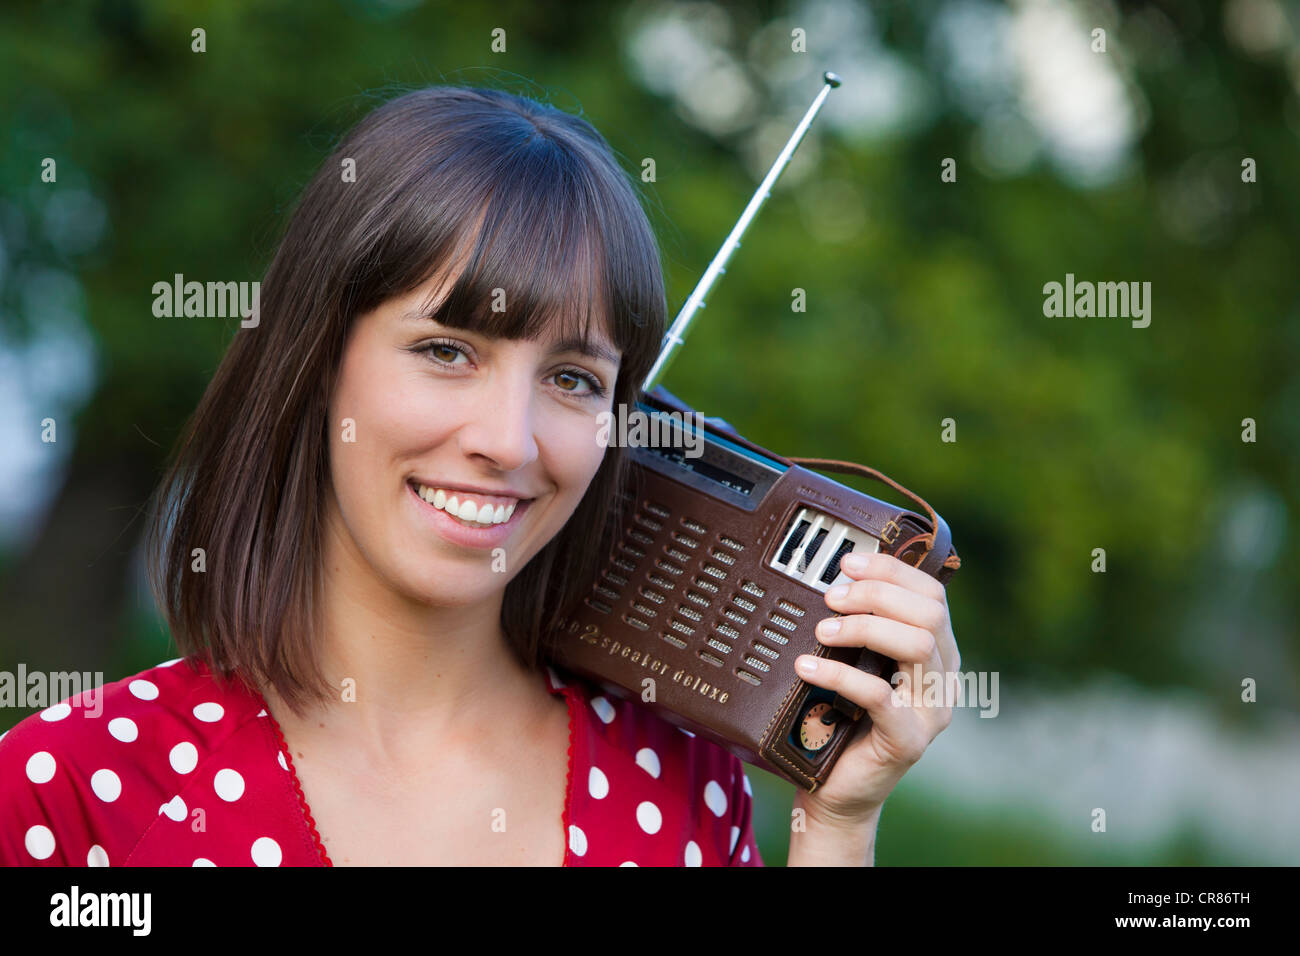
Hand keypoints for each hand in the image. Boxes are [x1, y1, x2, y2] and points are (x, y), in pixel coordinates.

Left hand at [792, 550, 959, 829]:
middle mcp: (944, 679)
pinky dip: (840, 673)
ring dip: (863, 628)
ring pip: (917, 645)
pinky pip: (879, 695)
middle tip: (831, 597)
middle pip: (929, 614)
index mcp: (937, 653)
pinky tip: (808, 666)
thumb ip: (861, 628)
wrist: (837, 788)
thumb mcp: (857, 664)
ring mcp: (931, 712)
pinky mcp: (908, 740)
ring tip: (822, 630)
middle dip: (877, 595)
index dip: (892, 571)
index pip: (932, 595)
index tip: (849, 563)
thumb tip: (836, 578)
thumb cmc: (842, 719)